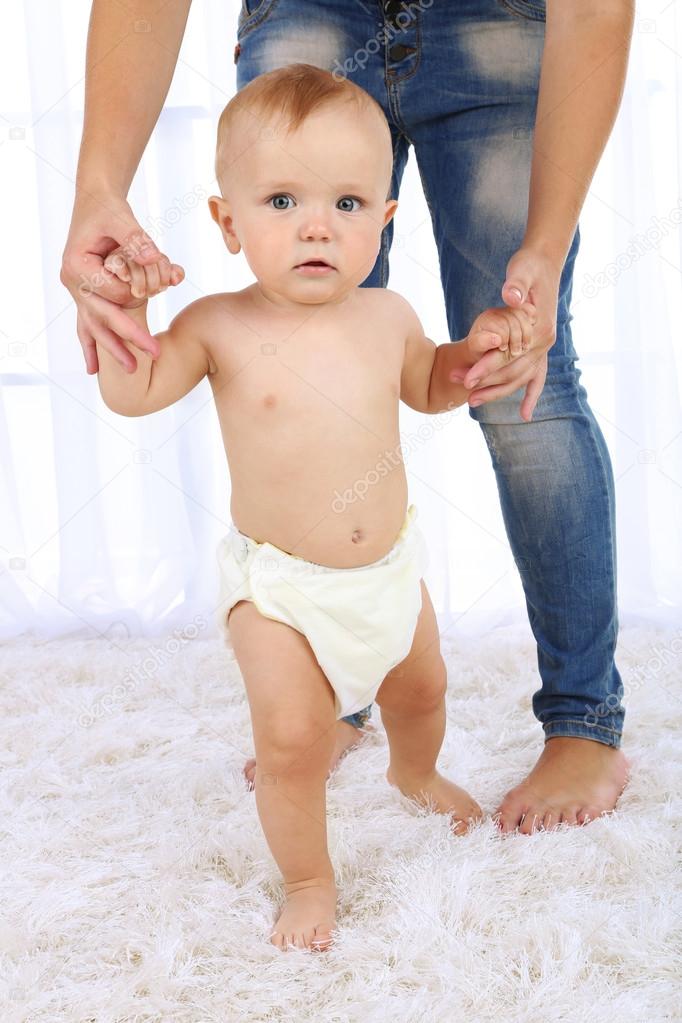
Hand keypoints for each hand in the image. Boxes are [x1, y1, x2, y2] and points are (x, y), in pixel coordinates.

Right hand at [60, 189, 184, 373]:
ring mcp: (77, 292)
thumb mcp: (123, 218)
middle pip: (103, 317)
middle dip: (129, 337)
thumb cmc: (108, 208)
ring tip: (132, 370)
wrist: (95, 202)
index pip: (113, 294)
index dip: (136, 293)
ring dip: (112, 350)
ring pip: (94, 328)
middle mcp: (73, 283)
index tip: (152, 287)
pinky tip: (93, 369)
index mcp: (77, 266)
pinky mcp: (85, 295)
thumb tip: (155, 258)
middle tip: (155, 353)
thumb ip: (138, 240)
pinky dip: (91, 347)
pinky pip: (87, 325)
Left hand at [456, 247, 560, 421]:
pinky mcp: (539, 348)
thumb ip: (516, 284)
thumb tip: (510, 295)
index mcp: (539, 329)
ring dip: (497, 391)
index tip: (465, 379)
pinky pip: (536, 377)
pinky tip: (524, 415)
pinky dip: (531, 395)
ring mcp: (544, 347)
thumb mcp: (522, 269)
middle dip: (484, 382)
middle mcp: (544, 343)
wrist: (544, 263)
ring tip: (471, 401)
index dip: (485, 367)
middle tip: (456, 385)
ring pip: (520, 379)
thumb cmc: (529, 266)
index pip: (508, 355)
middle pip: (512, 372)